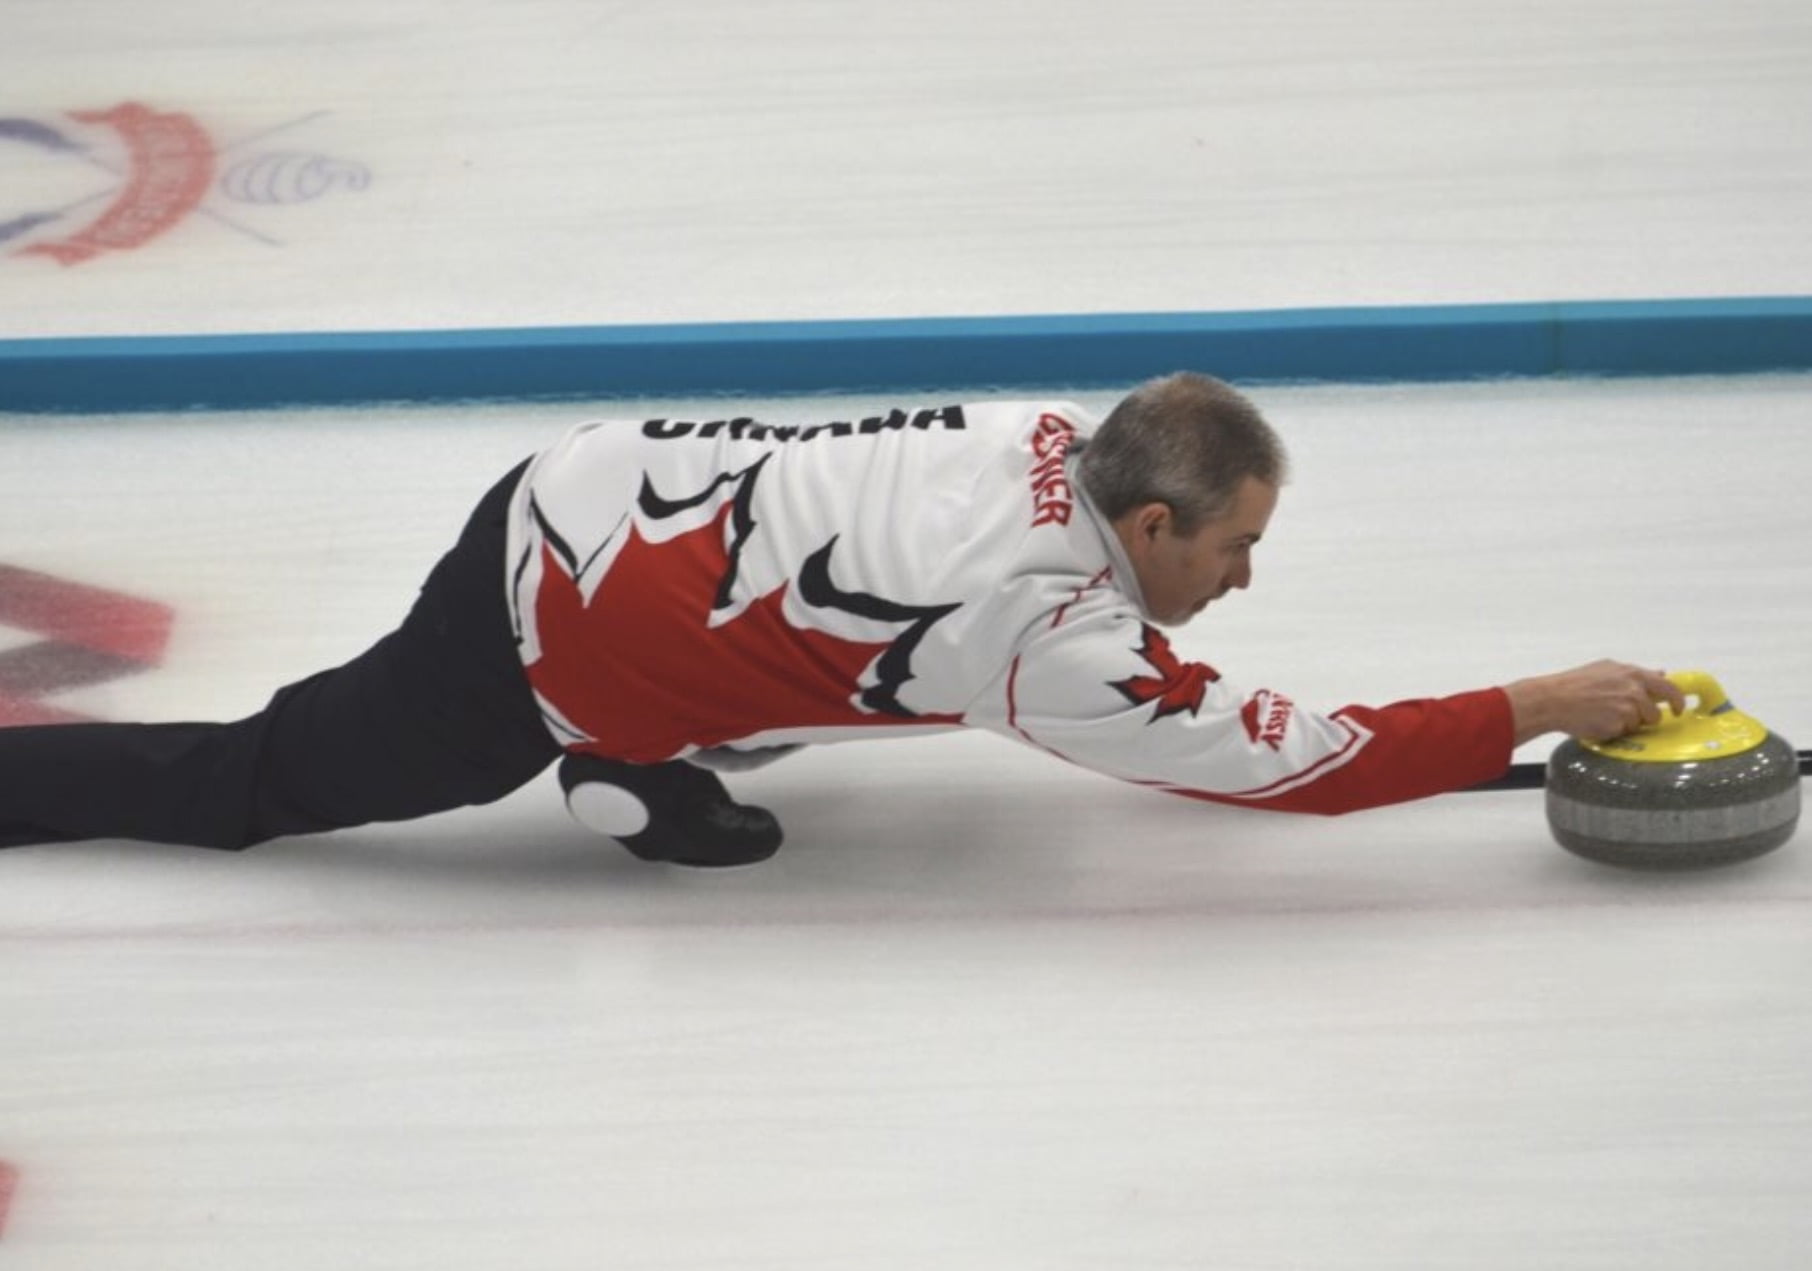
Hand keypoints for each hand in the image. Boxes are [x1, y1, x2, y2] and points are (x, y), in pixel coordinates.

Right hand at [1503, 660, 1688, 745]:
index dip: (1676, 698)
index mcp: (1630, 672)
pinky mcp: (1619, 722)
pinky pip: (1625, 732)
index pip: (1667, 685)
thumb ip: (1633, 675)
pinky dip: (1614, 730)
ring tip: (1605, 716)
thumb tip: (1660, 673)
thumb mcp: (1604, 670)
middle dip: (1655, 715)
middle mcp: (1633, 687)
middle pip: (1657, 709)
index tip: (1678, 707)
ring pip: (1641, 722)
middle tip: (1647, 719)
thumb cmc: (1572, 686)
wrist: (1551, 700)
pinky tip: (1598, 722)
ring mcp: (1628, 705)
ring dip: (1628, 724)